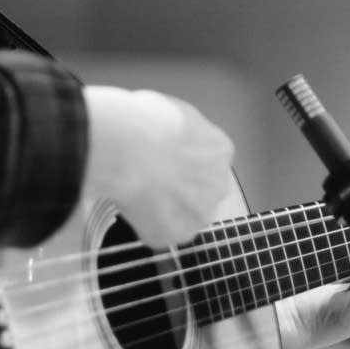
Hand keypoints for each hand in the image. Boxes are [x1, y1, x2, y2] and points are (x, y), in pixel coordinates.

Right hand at [81, 85, 234, 247]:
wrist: (129, 147)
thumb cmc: (146, 121)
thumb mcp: (174, 113)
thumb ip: (182, 135)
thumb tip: (171, 140)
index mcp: (220, 150)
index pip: (208, 163)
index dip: (184, 163)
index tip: (165, 160)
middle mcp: (218, 185)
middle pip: (202, 192)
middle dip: (181, 189)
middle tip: (152, 179)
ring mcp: (199, 214)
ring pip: (184, 216)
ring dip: (166, 209)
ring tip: (138, 192)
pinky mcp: (175, 235)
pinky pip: (160, 232)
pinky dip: (146, 223)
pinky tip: (132, 204)